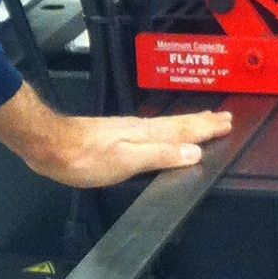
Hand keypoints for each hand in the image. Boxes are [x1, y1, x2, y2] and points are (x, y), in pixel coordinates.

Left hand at [0, 82, 233, 189]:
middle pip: (178, 124)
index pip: (185, 130)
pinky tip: (163, 132)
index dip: (207, 129)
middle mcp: (140, 128)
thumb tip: (194, 152)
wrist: (50, 146)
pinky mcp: (116, 136)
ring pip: (166, 125)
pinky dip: (168, 129)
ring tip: (203, 121)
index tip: (227, 124)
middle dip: (202, 122)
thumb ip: (160, 155)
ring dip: (188, 124)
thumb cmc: (84, 158)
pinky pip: (153, 129)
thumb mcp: (126, 161)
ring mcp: (127, 130)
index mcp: (146, 134)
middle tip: (224, 117)